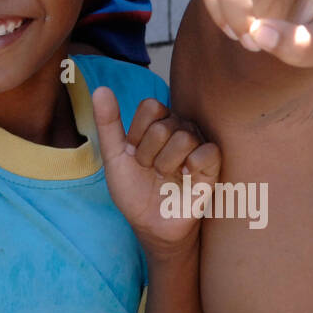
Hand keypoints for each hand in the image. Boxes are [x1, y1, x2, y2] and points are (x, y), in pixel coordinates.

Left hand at [94, 91, 220, 254]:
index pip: (150, 106)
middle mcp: (180, 129)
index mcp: (158, 123)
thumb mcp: (114, 156)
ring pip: (184, 138)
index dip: (137, 134)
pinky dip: (192, 165)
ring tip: (164, 176)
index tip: (133, 154)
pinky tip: (184, 177)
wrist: (150, 224)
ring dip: (166, 163)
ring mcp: (197, 146)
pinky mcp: (212, 166)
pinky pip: (208, 152)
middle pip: (164, 126)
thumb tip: (100, 89)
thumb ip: (107, 122)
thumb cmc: (133, 189)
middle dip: (149, 154)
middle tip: (149, 169)